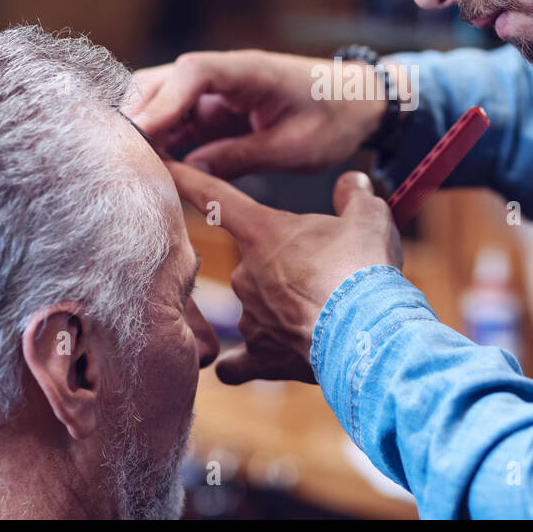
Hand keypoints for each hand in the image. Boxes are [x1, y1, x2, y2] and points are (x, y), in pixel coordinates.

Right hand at [123, 50, 387, 178]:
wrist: (359, 103)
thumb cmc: (334, 119)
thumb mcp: (292, 148)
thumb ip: (240, 157)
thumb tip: (189, 173)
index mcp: (249, 71)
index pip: (192, 73)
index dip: (162, 102)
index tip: (141, 136)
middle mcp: (226, 74)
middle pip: (161, 82)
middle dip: (140, 118)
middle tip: (129, 162)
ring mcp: (218, 91)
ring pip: (163, 103)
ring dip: (151, 134)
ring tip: (142, 172)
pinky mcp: (218, 109)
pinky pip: (181, 121)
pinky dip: (167, 142)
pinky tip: (163, 170)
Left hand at [168, 160, 402, 383]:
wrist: (368, 332)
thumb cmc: (364, 268)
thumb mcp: (368, 217)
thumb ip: (354, 196)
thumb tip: (353, 183)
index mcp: (263, 232)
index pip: (215, 197)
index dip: (187, 180)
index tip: (164, 168)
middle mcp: (246, 274)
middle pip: (256, 263)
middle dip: (287, 267)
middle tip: (327, 275)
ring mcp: (250, 318)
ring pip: (256, 308)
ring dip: (281, 310)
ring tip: (322, 316)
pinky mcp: (262, 357)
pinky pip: (239, 363)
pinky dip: (246, 362)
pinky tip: (264, 359)